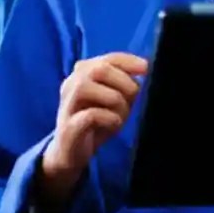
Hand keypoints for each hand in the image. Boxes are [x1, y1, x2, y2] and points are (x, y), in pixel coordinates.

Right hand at [38, 52, 146, 205]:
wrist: (71, 153)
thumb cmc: (96, 123)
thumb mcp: (115, 102)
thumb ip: (125, 88)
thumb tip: (141, 77)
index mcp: (83, 75)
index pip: (108, 59)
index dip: (128, 61)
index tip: (146, 68)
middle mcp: (71, 85)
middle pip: (97, 69)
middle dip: (122, 81)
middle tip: (134, 96)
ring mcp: (67, 105)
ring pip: (84, 87)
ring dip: (112, 98)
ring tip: (121, 113)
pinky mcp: (67, 127)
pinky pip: (87, 115)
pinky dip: (107, 117)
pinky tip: (114, 123)